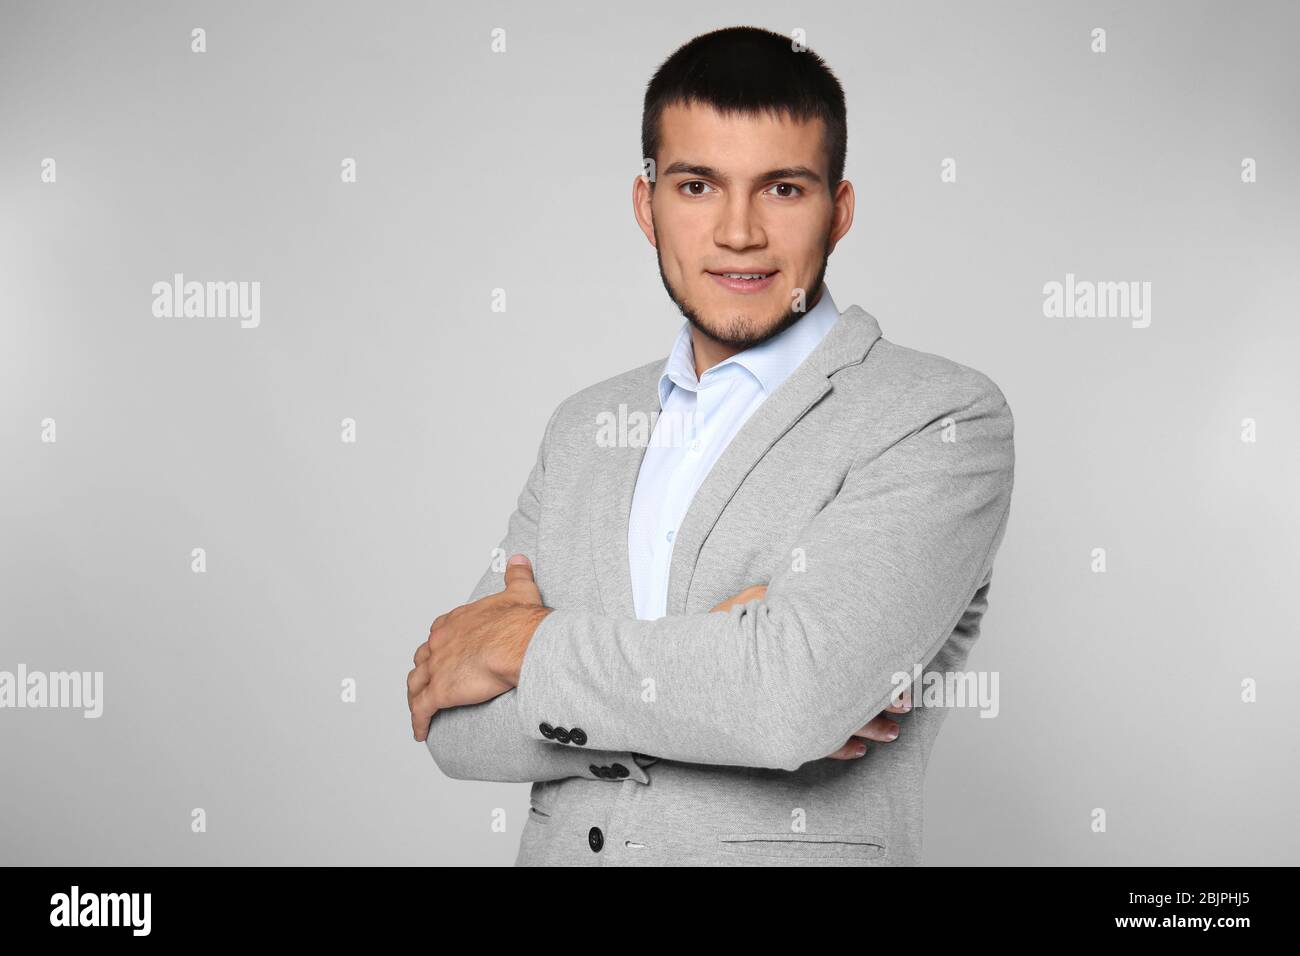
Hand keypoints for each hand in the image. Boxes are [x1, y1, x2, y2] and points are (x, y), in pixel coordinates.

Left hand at [408, 554, 550, 741]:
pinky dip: (418, 721)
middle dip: (424, 669)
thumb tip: (519, 560)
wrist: (522, 643)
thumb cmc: (522, 621)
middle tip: (429, 680)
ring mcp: (438, 667)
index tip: (443, 652)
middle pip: (423, 658)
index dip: (439, 645)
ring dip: (416, 696)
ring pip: (416, 684)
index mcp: (457, 621)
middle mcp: (441, 642)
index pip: (439, 633)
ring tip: (419, 708)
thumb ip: (516, 575)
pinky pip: (421, 710)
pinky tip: (419, 732)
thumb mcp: (519, 591)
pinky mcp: (440, 692)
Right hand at [709, 583, 911, 760]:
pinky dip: (837, 747)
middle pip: (845, 701)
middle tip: (906, 703)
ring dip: (866, 730)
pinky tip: (856, 750)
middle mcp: (788, 689)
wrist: (672, 673)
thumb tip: (807, 590)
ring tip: (892, 733)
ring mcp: (780, 714)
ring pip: (834, 727)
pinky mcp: (770, 734)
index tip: (903, 684)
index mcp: (790, 656)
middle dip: (878, 706)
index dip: (878, 679)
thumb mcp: (747, 605)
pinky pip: (811, 746)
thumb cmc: (712, 635)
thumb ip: (779, 598)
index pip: (846, 669)